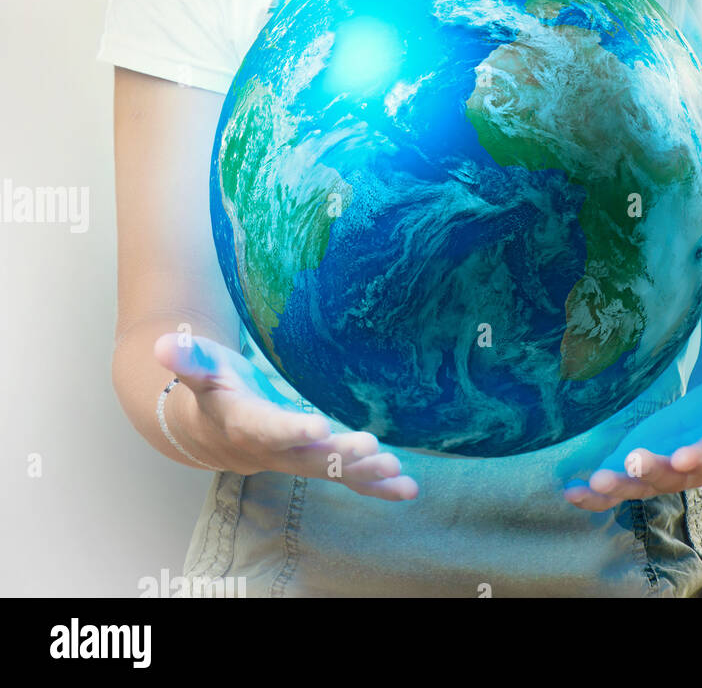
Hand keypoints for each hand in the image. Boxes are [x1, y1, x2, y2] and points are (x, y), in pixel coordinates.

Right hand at [153, 332, 417, 501]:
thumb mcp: (199, 369)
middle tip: (372, 447)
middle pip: (307, 457)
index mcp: (245, 424)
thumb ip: (187, 359)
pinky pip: (347, 478)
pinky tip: (407, 488)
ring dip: (364, 474)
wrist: (208, 431)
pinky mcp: (314, 461)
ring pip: (332, 472)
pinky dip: (376, 485)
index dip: (290, 430)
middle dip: (340, 455)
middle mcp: (272, 450)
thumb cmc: (210, 389)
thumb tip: (163, 343)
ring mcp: (295, 460)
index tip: (317, 427)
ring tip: (397, 472)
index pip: (268, 429)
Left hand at [562, 362, 701, 511]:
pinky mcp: (639, 467)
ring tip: (595, 482)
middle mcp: (691, 465)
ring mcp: (662, 469)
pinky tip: (573, 491)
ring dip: (617, 486)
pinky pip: (617, 486)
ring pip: (640, 484)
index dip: (700, 456)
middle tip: (632, 462)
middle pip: (671, 474)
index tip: (684, 456)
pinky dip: (594, 493)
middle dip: (650, 471)